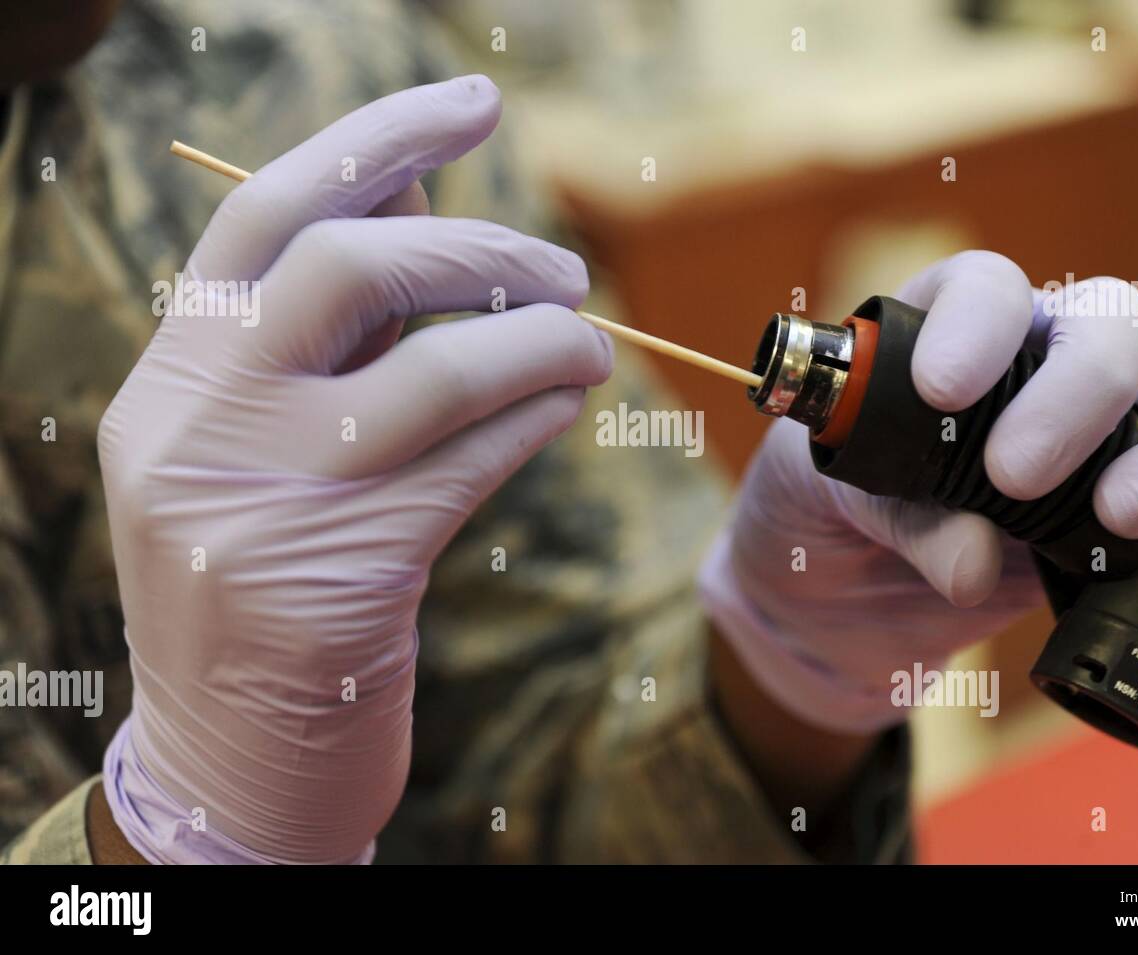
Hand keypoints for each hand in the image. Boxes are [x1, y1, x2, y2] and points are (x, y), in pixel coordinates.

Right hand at [99, 77, 611, 862]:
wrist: (225, 765)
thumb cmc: (261, 586)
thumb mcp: (255, 450)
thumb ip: (319, 335)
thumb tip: (421, 205)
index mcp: (169, 380)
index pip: (262, 218)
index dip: (375, 143)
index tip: (471, 103)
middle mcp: (198, 428)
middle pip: (349, 269)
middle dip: (479, 247)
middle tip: (560, 267)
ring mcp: (262, 507)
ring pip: (428, 370)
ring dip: (535, 337)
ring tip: (588, 338)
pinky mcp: (339, 582)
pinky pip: (467, 463)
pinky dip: (535, 413)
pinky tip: (573, 397)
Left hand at [700, 251, 1137, 734]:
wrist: (833, 600)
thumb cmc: (822, 513)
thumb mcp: (827, 499)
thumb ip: (898, 517)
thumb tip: (978, 561)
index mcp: (944, 332)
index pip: (985, 287)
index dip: (975, 326)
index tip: (941, 392)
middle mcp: (1035, 360)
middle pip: (1105, 323)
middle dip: (1074, 392)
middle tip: (1013, 474)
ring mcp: (1098, 426)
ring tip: (1114, 513)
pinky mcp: (1132, 497)